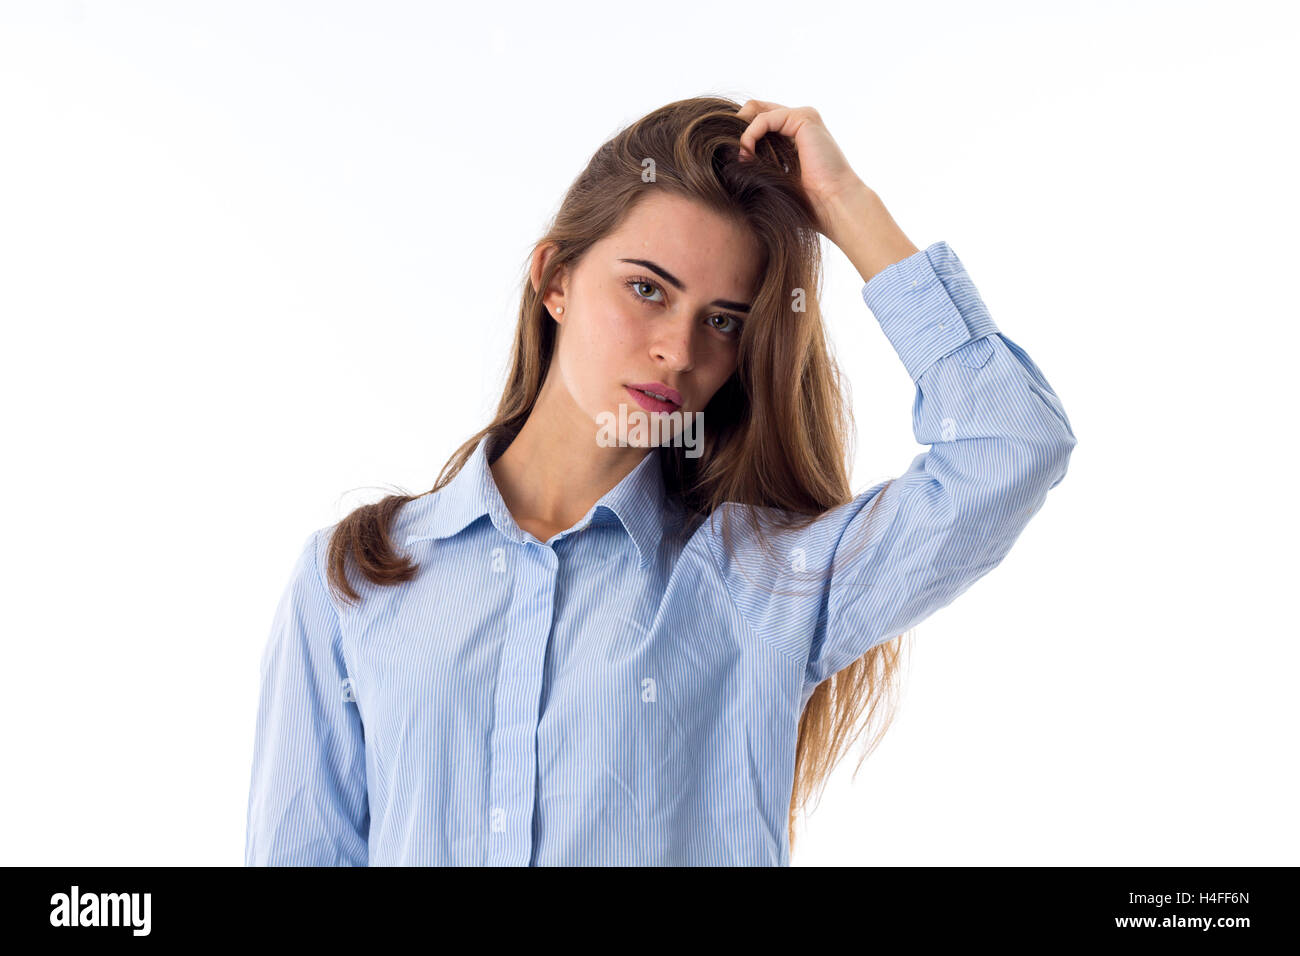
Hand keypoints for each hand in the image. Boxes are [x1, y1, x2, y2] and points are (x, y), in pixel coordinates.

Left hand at [735, 99, 869, 239]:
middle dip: (736, 129)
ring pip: (757, 112)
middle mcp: (799, 124)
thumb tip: (727, 166)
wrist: (833, 206)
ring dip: (741, 134)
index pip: (758, 123)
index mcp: (794, 137)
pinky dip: (749, 135)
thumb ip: (757, 168)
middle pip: (755, 110)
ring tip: (739, 159)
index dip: (739, 135)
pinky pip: (764, 118)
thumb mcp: (774, 183)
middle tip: (725, 152)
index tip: (726, 157)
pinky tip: (747, 154)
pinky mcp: (803, 118)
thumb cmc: (807, 205)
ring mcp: (803, 118)